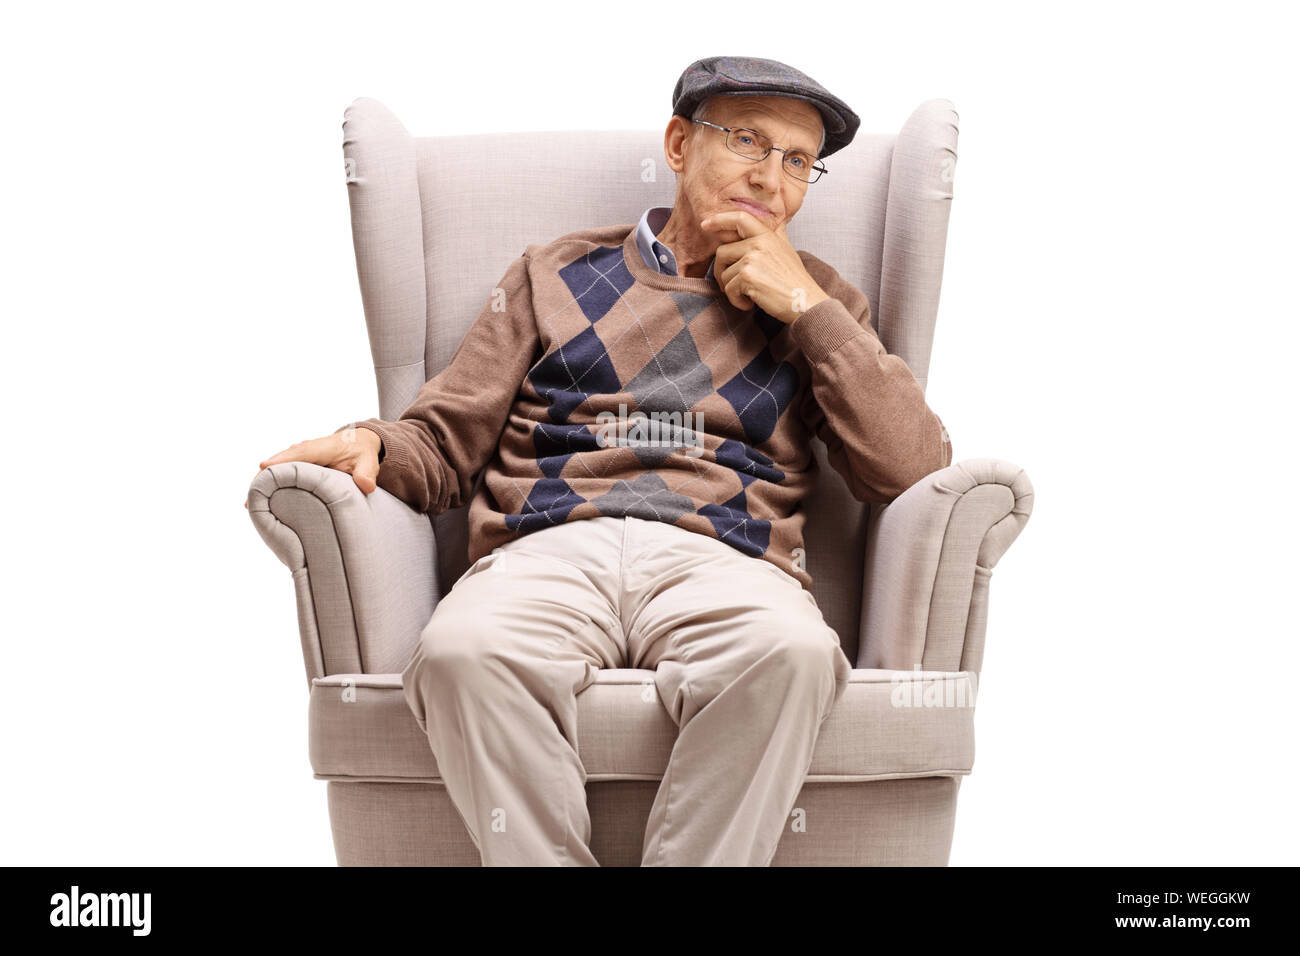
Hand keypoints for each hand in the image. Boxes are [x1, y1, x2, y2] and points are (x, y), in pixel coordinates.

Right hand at [245, 426, 382, 507]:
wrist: (358, 442)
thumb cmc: (361, 453)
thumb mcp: (368, 461)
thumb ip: (367, 473)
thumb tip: (366, 485)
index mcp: (323, 446)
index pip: (301, 452)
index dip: (282, 459)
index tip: (264, 467)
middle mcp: (306, 448)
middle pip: (282, 460)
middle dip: (266, 476)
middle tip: (250, 496)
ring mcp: (298, 455)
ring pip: (277, 466)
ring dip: (263, 481)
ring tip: (249, 503)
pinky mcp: (295, 463)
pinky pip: (280, 471)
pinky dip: (268, 483)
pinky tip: (256, 500)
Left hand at [700, 210, 829, 322]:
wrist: (805, 302)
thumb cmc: (795, 280)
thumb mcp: (786, 249)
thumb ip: (775, 235)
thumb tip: (775, 221)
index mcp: (768, 235)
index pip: (740, 218)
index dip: (719, 219)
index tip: (705, 224)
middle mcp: (759, 243)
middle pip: (722, 253)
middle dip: (722, 272)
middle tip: (734, 285)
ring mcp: (752, 258)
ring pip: (723, 274)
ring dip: (732, 290)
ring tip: (750, 295)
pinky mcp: (747, 276)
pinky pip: (728, 290)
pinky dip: (737, 302)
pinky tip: (752, 303)